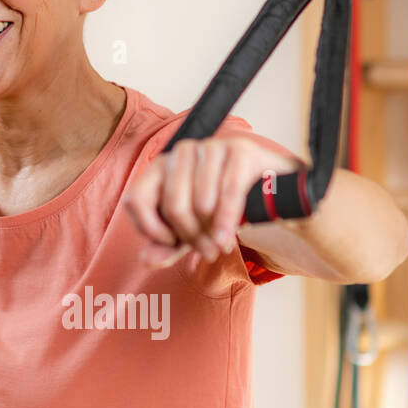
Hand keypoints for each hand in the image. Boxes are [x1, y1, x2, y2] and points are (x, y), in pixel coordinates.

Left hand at [124, 136, 304, 266]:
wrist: (271, 190)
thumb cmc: (220, 208)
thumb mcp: (189, 230)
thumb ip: (166, 245)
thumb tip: (147, 260)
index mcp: (160, 166)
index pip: (136, 199)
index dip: (150, 229)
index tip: (170, 242)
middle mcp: (182, 151)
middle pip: (173, 206)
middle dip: (190, 236)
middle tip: (206, 252)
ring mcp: (211, 147)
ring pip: (201, 203)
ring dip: (211, 232)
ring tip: (219, 245)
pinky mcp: (240, 149)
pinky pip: (229, 192)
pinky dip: (227, 221)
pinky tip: (227, 239)